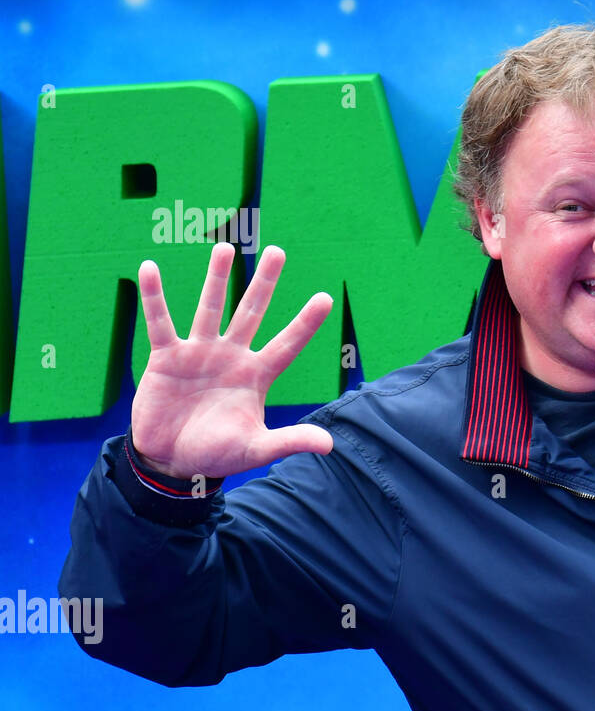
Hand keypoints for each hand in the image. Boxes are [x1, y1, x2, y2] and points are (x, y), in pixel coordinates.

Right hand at [130, 243, 334, 480]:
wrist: (172, 462)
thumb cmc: (218, 455)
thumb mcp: (257, 449)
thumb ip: (290, 441)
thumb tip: (330, 445)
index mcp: (257, 376)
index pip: (287, 343)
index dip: (306, 323)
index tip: (326, 297)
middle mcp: (231, 357)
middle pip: (251, 312)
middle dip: (264, 283)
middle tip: (277, 251)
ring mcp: (199, 353)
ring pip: (210, 308)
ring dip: (217, 279)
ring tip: (225, 247)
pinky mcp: (166, 357)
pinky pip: (160, 322)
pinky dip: (155, 297)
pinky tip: (149, 268)